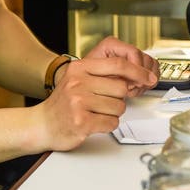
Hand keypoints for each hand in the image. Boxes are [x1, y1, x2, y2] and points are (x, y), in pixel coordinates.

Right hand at [34, 40, 157, 151]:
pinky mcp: (82, 121)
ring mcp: (79, 102)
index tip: (148, 77)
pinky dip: (107, 125)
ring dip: (112, 113)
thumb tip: (134, 74)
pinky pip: (111, 123)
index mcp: (80, 68)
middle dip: (119, 99)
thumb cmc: (63, 103)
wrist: (41, 124)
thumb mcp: (78, 79)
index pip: (117, 64)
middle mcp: (78, 82)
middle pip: (121, 88)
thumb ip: (101, 74)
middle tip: (105, 102)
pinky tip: (94, 122)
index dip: (137, 71)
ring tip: (95, 112)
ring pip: (119, 107)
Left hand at [83, 36, 158, 96]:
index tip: (133, 83)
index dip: (136, 71)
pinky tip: (135, 87)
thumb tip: (137, 81)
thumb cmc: (88, 80)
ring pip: (152, 65)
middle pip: (145, 60)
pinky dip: (147, 81)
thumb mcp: (100, 77)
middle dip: (140, 77)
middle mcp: (122, 48)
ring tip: (132, 88)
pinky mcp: (136, 66)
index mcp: (111, 44)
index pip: (134, 53)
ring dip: (144, 80)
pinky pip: (152, 70)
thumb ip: (118, 76)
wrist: (86, 85)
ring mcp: (131, 56)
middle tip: (131, 88)